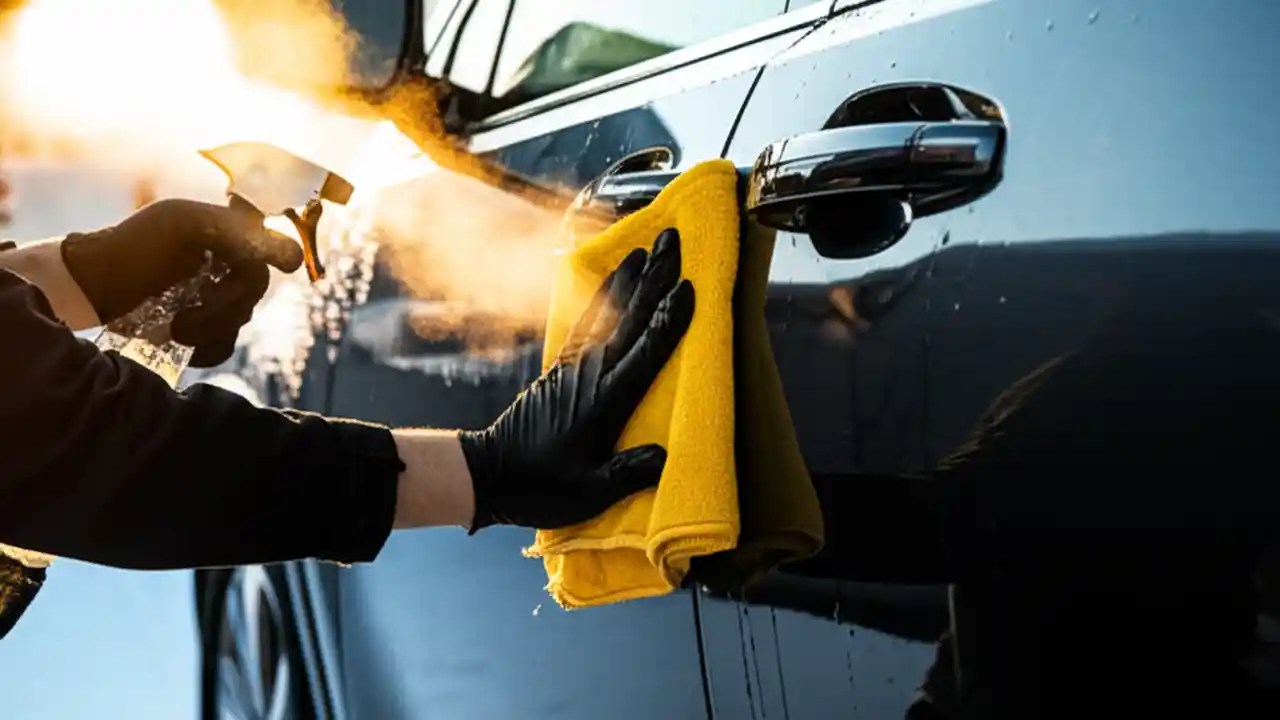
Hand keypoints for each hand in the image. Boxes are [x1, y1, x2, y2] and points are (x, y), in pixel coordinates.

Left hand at [61, 199, 302, 365]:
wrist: (90, 287)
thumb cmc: (132, 248)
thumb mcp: (183, 226)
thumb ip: (238, 232)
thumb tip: (293, 256)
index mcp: (224, 230)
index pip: (269, 243)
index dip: (280, 252)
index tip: (286, 265)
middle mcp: (224, 261)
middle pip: (254, 288)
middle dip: (223, 306)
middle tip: (188, 315)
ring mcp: (214, 295)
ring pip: (241, 319)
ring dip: (210, 329)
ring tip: (175, 330)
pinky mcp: (202, 325)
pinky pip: (226, 342)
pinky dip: (208, 347)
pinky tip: (182, 342)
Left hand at [459, 229, 693, 530]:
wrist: (491, 474)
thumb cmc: (542, 487)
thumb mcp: (589, 492)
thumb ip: (628, 474)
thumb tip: (666, 457)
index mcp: (605, 400)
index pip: (645, 351)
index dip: (669, 318)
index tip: (690, 285)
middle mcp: (591, 373)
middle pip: (630, 317)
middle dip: (654, 277)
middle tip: (673, 240)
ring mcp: (574, 365)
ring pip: (608, 312)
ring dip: (629, 278)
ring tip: (648, 249)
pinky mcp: (561, 365)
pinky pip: (587, 321)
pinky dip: (602, 297)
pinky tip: (615, 282)